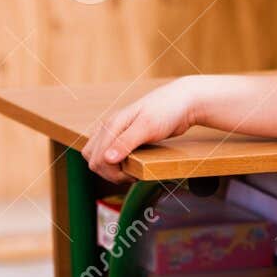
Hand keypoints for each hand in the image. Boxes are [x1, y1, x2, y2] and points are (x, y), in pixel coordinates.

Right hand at [83, 79, 202, 182]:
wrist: (183, 101)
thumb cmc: (167, 110)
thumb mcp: (148, 127)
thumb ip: (126, 142)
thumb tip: (107, 159)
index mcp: (111, 125)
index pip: (97, 159)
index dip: (112, 172)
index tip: (133, 174)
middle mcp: (109, 128)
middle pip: (93, 160)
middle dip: (110, 173)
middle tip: (132, 175)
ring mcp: (115, 132)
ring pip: (97, 157)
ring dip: (110, 170)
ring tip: (131, 171)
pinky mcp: (123, 136)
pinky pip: (108, 153)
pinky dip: (115, 164)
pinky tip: (131, 164)